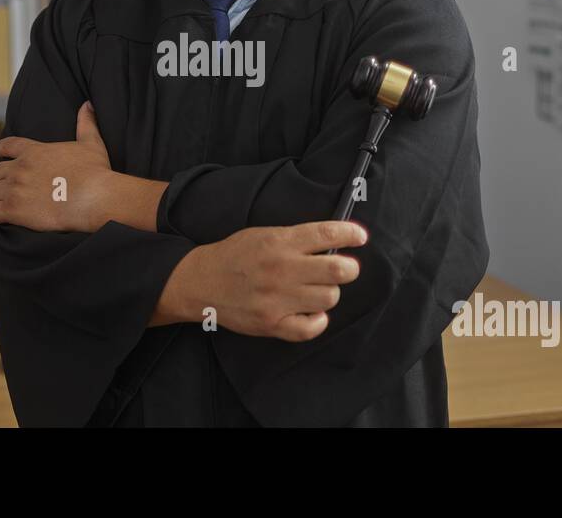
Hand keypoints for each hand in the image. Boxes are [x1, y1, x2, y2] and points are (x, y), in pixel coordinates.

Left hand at [0, 102, 113, 231]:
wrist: (93, 197)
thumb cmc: (94, 171)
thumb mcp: (91, 143)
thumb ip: (85, 123)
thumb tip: (87, 105)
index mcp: (33, 151)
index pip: (5, 146)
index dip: (1, 151)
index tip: (1, 156)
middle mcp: (19, 168)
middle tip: (4, 187)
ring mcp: (14, 189)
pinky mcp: (13, 210)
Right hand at [161, 221, 366, 340]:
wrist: (201, 282)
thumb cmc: (235, 255)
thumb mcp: (264, 234)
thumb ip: (296, 238)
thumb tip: (333, 242)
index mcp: (280, 242)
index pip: (328, 234)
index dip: (351, 234)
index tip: (360, 236)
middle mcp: (282, 269)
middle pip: (338, 271)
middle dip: (349, 269)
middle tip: (345, 268)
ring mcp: (277, 298)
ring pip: (329, 298)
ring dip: (329, 293)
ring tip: (318, 290)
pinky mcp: (271, 323)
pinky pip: (311, 328)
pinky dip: (318, 321)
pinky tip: (312, 313)